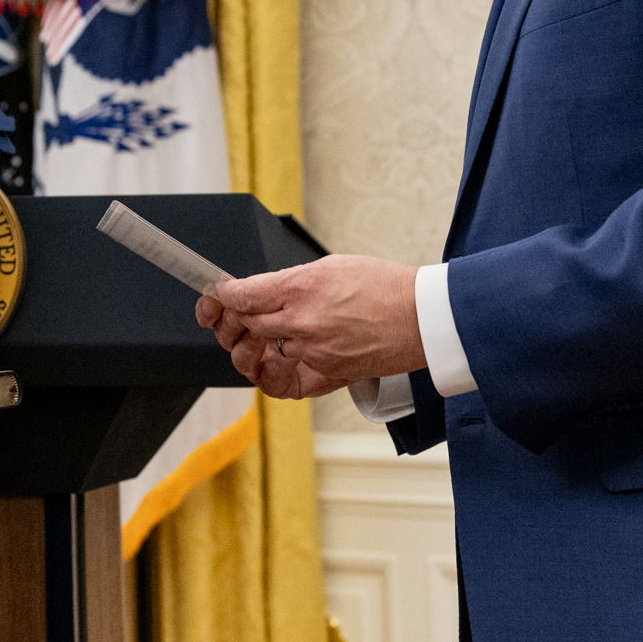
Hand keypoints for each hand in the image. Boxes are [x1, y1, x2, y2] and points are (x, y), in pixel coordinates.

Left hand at [196, 254, 424, 397]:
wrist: (422, 316)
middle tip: (234, 313)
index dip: (224, 294)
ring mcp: (312, 351)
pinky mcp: (326, 373)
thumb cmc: (384, 285)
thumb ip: (291, 281)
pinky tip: (279, 356)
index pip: (241, 295)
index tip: (219, 293)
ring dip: (257, 343)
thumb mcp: (331, 265)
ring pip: (263, 350)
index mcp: (300, 287)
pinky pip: (286, 376)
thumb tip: (262, 290)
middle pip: (245, 324)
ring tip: (260, 334)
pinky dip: (278, 366)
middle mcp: (300, 321)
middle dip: (234, 319)